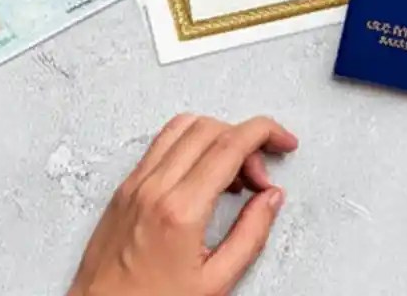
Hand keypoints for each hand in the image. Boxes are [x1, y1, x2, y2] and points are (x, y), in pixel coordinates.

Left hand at [68, 114, 298, 295]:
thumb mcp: (215, 281)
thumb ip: (251, 235)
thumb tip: (270, 199)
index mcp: (180, 210)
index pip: (230, 144)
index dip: (266, 133)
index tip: (283, 141)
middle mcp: (154, 188)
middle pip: (210, 129)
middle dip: (246, 140)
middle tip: (260, 177)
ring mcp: (134, 184)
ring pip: (182, 127)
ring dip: (217, 137)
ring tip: (233, 175)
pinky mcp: (123, 188)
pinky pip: (160, 144)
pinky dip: (190, 145)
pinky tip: (202, 175)